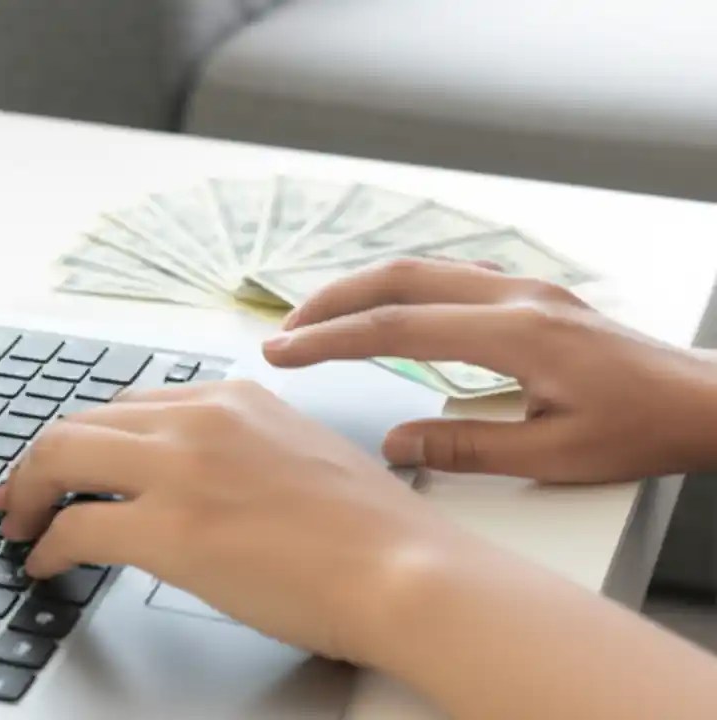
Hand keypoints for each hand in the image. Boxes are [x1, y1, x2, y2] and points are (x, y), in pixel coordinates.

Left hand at [0, 380, 468, 664]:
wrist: (407, 570)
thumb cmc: (369, 531)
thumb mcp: (297, 456)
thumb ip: (237, 450)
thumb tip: (190, 479)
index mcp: (233, 398)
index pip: (129, 405)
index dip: (85, 438)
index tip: (67, 463)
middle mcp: (200, 419)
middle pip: (81, 422)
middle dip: (38, 461)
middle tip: (20, 495)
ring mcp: (181, 469)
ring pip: (61, 457)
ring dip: (29, 494)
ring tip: (21, 525)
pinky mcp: (170, 530)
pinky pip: (76, 528)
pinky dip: (47, 546)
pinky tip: (46, 564)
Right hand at [262, 258, 716, 482]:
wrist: (706, 402)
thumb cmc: (642, 430)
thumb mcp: (553, 456)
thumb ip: (466, 449)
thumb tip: (395, 443)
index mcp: (515, 333)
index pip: (397, 327)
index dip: (330, 339)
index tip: (284, 351)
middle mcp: (514, 296)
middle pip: (397, 278)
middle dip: (330, 302)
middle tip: (284, 333)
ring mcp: (524, 288)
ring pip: (421, 269)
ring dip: (363, 290)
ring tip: (320, 320)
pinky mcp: (532, 295)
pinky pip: (449, 275)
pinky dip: (401, 287)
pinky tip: (388, 309)